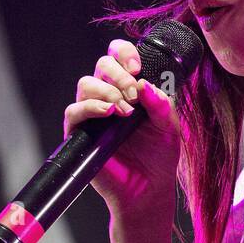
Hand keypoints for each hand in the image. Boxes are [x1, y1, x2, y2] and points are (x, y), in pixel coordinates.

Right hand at [63, 39, 182, 219]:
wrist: (148, 189)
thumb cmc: (159, 157)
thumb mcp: (169, 127)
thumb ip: (161, 104)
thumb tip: (145, 84)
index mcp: (129, 88)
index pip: (119, 57)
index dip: (125, 53)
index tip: (138, 67)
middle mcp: (108, 96)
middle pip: (101, 65)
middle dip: (119, 74)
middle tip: (134, 95)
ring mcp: (92, 114)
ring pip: (86, 84)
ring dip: (107, 91)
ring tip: (125, 111)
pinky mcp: (79, 133)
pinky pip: (74, 111)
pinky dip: (90, 107)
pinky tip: (108, 112)